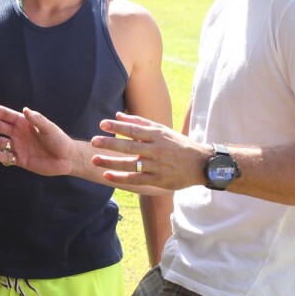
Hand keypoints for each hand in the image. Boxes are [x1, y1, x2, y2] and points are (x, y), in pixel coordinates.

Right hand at [0, 101, 76, 176]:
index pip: (5, 115)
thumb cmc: (59, 140)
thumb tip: (25, 110)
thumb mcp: (49, 128)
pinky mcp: (20, 160)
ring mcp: (18, 146)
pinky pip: (6, 157)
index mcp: (24, 123)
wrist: (66, 158)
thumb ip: (37, 119)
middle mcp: (18, 133)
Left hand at [91, 112, 209, 190]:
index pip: (134, 130)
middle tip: (94, 141)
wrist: (201, 164)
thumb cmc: (178, 144)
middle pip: (130, 146)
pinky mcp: (158, 180)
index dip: (117, 127)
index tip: (102, 124)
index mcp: (157, 135)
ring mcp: (157, 166)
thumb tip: (118, 115)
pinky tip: (107, 175)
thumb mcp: (162, 130)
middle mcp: (156, 150)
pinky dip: (121, 178)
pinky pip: (136, 179)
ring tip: (95, 160)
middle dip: (111, 143)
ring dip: (111, 162)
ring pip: (130, 164)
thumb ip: (140, 122)